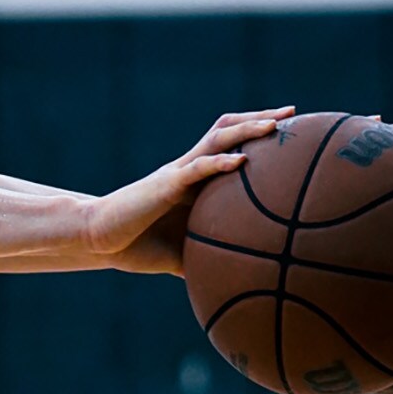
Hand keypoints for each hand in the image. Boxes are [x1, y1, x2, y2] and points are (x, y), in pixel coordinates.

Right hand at [88, 108, 294, 274]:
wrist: (99, 239)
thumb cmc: (137, 246)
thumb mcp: (183, 254)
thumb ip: (209, 258)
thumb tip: (239, 281)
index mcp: (194, 181)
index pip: (231, 146)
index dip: (258, 135)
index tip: (290, 130)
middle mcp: (189, 169)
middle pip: (229, 130)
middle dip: (260, 118)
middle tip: (293, 112)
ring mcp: (178, 173)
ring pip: (217, 139)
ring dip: (247, 129)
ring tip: (275, 124)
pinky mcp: (165, 185)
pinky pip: (197, 168)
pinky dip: (220, 162)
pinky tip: (242, 160)